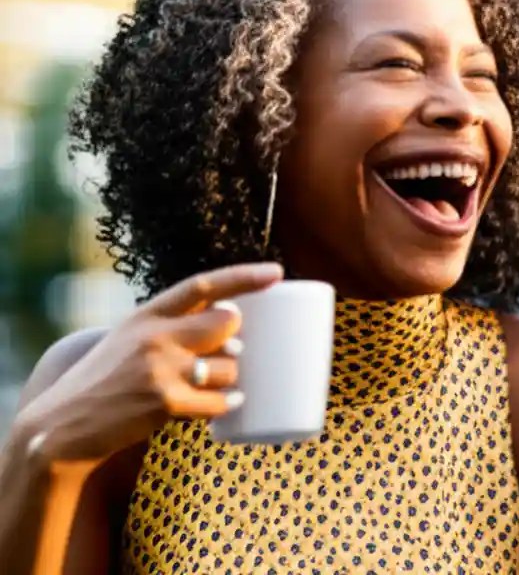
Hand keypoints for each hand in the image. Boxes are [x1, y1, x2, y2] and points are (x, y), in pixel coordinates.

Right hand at [14, 263, 282, 477]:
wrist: (60, 427)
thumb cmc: (103, 383)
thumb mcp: (128, 340)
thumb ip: (170, 327)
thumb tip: (232, 325)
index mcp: (146, 315)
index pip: (202, 285)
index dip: (243, 277)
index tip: (277, 272)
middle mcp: (154, 336)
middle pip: (227, 324)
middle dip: (236, 338)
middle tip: (229, 351)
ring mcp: (160, 369)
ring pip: (229, 367)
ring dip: (229, 378)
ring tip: (210, 385)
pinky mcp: (165, 402)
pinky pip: (219, 401)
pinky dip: (228, 404)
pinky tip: (230, 404)